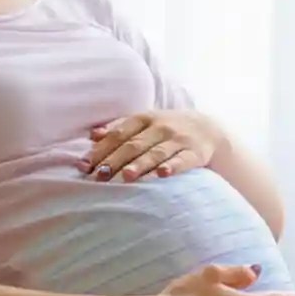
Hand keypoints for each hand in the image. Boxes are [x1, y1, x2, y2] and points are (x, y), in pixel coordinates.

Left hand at [80, 110, 227, 182]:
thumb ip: (119, 127)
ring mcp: (179, 139)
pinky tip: (163, 175)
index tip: (85, 165)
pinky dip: (173, 167)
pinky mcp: (195, 152)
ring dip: (141, 164)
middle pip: (134, 144)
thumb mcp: (145, 122)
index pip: (119, 134)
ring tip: (126, 176)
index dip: (101, 149)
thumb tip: (92, 135)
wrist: (209, 128)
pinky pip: (183, 161)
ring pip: (156, 152)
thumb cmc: (168, 128)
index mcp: (145, 118)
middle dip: (115, 160)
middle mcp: (161, 126)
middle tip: (99, 176)